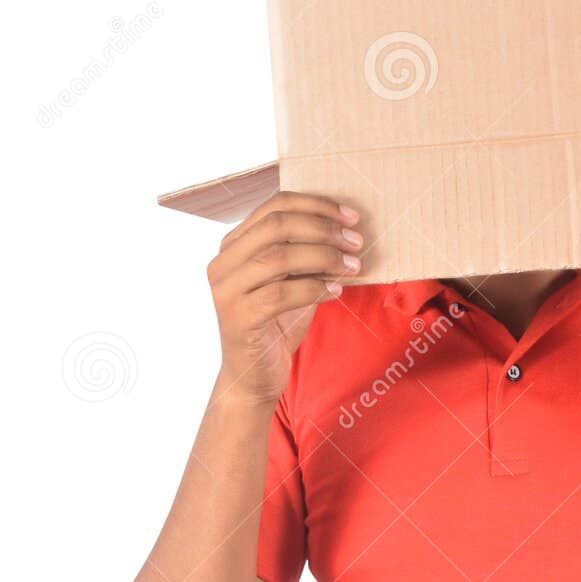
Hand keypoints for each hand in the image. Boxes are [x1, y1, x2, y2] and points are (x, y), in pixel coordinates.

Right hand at [207, 192, 362, 404]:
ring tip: (352, 267)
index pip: (275, 205)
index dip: (317, 206)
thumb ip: (306, 253)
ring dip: (324, 258)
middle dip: (323, 229)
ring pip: (279, 257)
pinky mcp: (238, 318)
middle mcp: (223, 262)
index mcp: (234, 244)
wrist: (254, 376)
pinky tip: (336, 291)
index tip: (351, 217)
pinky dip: (313, 289)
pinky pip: (280, 294)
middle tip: (356, 243)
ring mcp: (226, 290)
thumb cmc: (277, 324)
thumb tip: (346, 229)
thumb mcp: (292, 280)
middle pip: (277, 225)